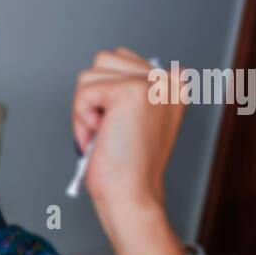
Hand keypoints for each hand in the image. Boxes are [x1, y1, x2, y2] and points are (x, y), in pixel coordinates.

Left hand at [71, 47, 184, 240]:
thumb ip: (131, 87)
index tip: (119, 127)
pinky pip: (84, 92)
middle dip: (93, 99)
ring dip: (85, 109)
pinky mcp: (130, 92)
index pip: (122, 58)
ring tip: (104, 134)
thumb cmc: (126, 166)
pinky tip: (99, 138)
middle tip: (108, 132)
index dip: (105, 94)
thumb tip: (112, 60)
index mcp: (174, 84)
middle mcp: (169, 79)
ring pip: (90, 74)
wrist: (131, 196)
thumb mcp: (135, 118)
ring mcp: (152, 84)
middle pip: (103, 61)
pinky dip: (81, 119)